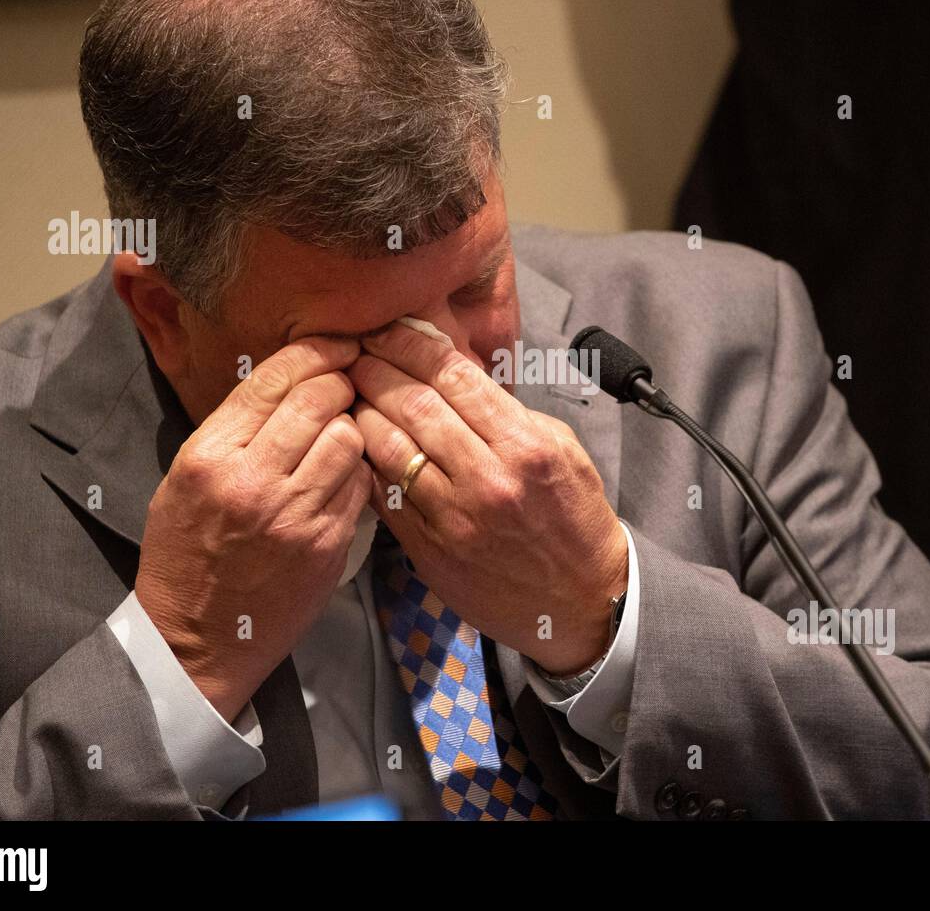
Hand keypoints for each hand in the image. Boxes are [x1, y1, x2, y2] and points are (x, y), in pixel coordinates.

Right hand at [135, 337, 371, 721]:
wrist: (196, 638)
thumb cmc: (185, 552)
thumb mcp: (185, 478)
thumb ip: (235, 427)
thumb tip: (293, 378)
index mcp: (209, 456)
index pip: (274, 379)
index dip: (315, 351)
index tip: (337, 344)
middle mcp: (251, 480)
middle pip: (321, 399)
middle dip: (340, 382)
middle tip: (345, 385)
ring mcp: (293, 515)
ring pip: (350, 437)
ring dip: (351, 428)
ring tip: (339, 436)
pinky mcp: (327, 544)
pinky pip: (360, 484)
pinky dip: (358, 472)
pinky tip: (343, 476)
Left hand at [347, 324, 627, 674]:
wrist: (581, 599)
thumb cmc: (574, 517)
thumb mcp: (561, 449)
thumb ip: (508, 413)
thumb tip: (453, 375)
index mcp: (525, 445)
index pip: (454, 377)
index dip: (411, 345)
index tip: (387, 330)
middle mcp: (489, 479)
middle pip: (414, 405)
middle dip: (376, 370)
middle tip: (355, 352)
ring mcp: (455, 519)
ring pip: (389, 449)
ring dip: (361, 412)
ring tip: (348, 392)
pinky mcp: (431, 551)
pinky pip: (385, 497)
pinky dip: (366, 464)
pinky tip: (356, 444)